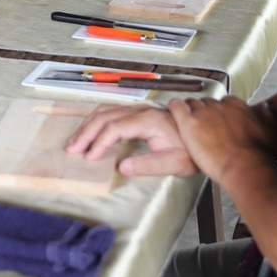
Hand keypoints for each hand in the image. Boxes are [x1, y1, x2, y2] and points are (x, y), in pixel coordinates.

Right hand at [65, 105, 197, 177]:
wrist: (203, 139)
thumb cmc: (190, 153)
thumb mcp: (174, 163)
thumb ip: (147, 165)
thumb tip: (121, 167)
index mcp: (149, 121)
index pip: (115, 128)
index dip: (99, 142)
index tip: (89, 157)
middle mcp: (141, 111)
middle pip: (105, 116)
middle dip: (86, 133)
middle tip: (72, 149)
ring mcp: (138, 110)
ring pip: (106, 111)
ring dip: (88, 126)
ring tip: (75, 142)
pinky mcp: (138, 113)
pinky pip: (111, 113)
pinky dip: (96, 122)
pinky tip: (90, 133)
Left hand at [168, 97, 276, 186]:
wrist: (244, 168)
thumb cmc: (256, 156)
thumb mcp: (268, 132)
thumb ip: (264, 117)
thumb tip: (263, 109)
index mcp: (237, 107)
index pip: (224, 101)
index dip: (220, 111)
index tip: (220, 119)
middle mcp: (220, 106)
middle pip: (207, 102)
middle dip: (205, 112)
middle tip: (204, 124)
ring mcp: (203, 113)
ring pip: (192, 104)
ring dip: (190, 111)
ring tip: (189, 121)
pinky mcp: (189, 122)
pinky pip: (177, 107)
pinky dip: (175, 108)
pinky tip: (175, 111)